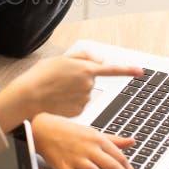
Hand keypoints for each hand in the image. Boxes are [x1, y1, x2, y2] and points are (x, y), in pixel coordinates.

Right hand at [0, 51, 142, 134]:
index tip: (139, 71)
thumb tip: (100, 60)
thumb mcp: (61, 58)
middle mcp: (88, 85)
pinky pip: (78, 104)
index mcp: (85, 69)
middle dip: (79, 79)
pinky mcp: (79, 111)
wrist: (29, 96)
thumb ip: (83, 56)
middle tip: (60, 79)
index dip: (127, 70)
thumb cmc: (41, 75)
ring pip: (83, 93)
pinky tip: (58, 100)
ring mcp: (84, 99)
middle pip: (89, 80)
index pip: (112, 70)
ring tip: (56, 90)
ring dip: (73, 91)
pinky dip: (70, 102)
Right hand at [32, 114, 139, 168]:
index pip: (118, 156)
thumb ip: (113, 139)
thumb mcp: (92, 132)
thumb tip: (131, 141)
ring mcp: (76, 158)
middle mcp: (88, 148)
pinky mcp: (64, 167)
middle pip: (111, 165)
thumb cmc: (68, 131)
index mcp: (97, 139)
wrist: (44, 129)